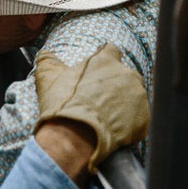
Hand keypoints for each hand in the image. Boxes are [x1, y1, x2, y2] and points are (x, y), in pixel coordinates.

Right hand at [34, 44, 149, 172]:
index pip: (111, 51)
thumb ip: (47, 60)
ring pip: (134, 97)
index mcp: (106, 61)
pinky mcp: (143, 120)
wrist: (74, 137)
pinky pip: (138, 119)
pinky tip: (112, 130)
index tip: (98, 71)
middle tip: (100, 99)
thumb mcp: (47, 77)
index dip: (105, 60)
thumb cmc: (62, 105)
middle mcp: (127, 75)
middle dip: (116, 84)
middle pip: (127, 75)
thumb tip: (44, 54)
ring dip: (124, 104)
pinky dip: (128, 124)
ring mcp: (138, 98)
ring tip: (107, 117)